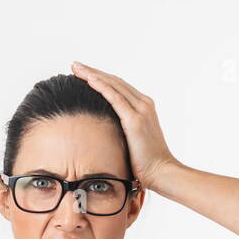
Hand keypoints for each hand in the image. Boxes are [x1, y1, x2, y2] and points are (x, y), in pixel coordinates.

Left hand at [70, 61, 178, 192]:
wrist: (162, 172)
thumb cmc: (147, 163)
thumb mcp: (133, 141)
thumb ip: (123, 131)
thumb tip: (106, 132)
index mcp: (143, 108)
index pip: (119, 87)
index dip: (101, 78)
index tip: (84, 73)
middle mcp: (144, 104)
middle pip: (114, 81)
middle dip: (93, 72)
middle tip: (76, 65)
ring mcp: (141, 110)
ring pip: (113, 85)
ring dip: (93, 75)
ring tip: (77, 68)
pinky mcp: (135, 120)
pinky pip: (115, 98)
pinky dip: (102, 87)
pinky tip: (90, 79)